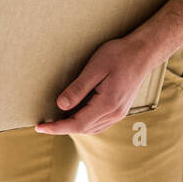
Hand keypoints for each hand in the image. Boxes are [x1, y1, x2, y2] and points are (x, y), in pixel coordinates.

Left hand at [35, 35, 151, 135]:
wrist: (143, 53)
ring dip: (73, 126)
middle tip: (44, 123)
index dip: (57, 127)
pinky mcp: (120, 109)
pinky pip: (99, 123)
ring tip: (56, 119)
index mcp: (107, 104)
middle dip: (62, 127)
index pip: (77, 123)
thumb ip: (78, 88)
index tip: (40, 127)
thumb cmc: (119, 55)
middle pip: (83, 128)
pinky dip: (84, 121)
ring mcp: (119, 113)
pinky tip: (75, 113)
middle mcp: (114, 113)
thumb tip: (61, 106)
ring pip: (91, 128)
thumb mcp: (95, 68)